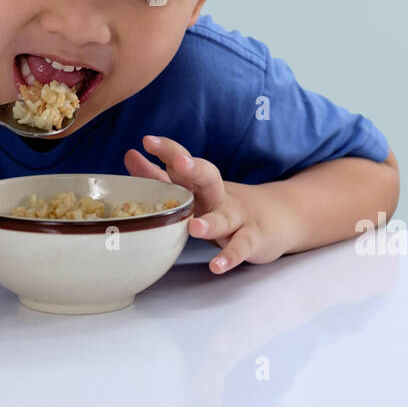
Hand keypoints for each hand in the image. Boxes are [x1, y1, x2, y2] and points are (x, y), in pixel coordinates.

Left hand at [124, 135, 287, 273]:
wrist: (278, 215)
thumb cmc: (222, 203)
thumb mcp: (194, 189)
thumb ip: (160, 176)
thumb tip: (129, 155)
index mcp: (200, 182)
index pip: (184, 160)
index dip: (168, 149)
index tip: (147, 140)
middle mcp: (218, 195)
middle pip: (209, 177)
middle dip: (194, 168)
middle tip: (179, 161)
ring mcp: (237, 216)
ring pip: (224, 217)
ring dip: (210, 222)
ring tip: (193, 228)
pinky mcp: (252, 238)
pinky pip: (241, 247)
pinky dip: (230, 256)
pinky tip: (216, 265)